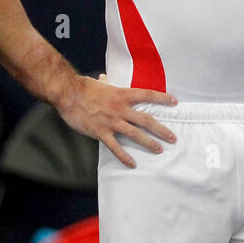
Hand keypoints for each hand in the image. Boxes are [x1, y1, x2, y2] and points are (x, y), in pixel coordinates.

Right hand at [54, 74, 177, 167]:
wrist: (68, 94)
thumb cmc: (82, 87)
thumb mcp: (99, 84)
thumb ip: (106, 84)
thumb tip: (105, 78)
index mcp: (122, 94)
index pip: (147, 95)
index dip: (162, 98)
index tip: (175, 102)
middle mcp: (121, 108)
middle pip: (147, 120)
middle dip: (162, 129)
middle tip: (173, 138)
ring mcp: (112, 121)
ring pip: (136, 134)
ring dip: (149, 143)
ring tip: (159, 149)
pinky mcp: (101, 132)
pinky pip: (116, 147)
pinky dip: (125, 156)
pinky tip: (132, 164)